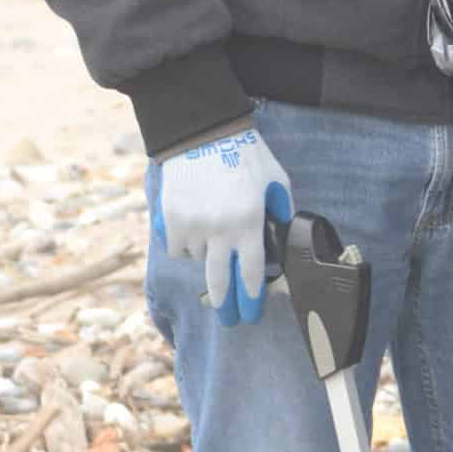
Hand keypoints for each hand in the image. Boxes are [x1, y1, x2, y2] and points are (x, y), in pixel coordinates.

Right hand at [151, 127, 293, 326]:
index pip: (251, 274)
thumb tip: (281, 235)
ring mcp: (193, 227)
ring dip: (207, 260)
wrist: (202, 131)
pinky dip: (186, 246)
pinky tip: (194, 232)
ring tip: (213, 247)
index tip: (252, 313)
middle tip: (229, 320)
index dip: (252, 298)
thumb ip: (281, 210)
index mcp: (249, 223)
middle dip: (225, 306)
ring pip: (199, 261)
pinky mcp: (171, 220)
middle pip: (220, 282)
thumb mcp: (275, 179)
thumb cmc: (245, 153)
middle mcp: (220, 231)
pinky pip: (178, 248)